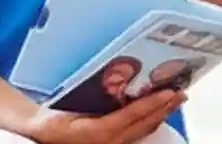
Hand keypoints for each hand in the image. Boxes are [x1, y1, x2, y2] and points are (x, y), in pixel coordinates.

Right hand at [25, 89, 184, 143]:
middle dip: (164, 108)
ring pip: (143, 130)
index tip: (169, 92)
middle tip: (181, 92)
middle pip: (143, 124)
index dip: (152, 104)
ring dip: (161, 114)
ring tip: (176, 100)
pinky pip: (136, 135)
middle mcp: (109, 143)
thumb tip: (113, 84)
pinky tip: (159, 113)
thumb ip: (93, 105)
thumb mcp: (65, 113)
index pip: (132, 116)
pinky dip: (150, 122)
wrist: (40, 135)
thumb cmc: (50, 122)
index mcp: (98, 133)